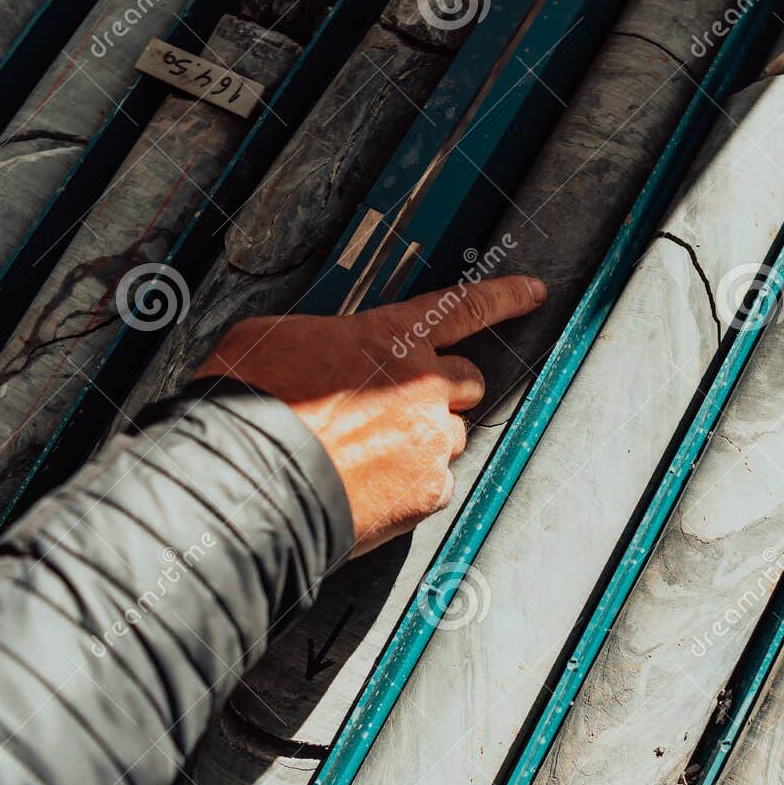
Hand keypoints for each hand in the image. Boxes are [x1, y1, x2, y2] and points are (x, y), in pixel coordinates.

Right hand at [194, 275, 546, 556]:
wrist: (251, 475)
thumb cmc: (251, 402)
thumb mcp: (277, 337)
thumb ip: (324, 339)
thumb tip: (321, 354)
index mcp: (389, 337)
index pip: (462, 306)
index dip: (503, 297)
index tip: (532, 293)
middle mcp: (422, 385)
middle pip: (468, 381)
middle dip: (444, 392)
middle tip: (403, 410)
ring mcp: (430, 440)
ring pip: (449, 437)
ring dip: (422, 443)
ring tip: (369, 457)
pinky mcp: (427, 491)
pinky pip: (433, 485)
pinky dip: (409, 489)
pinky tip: (369, 490)